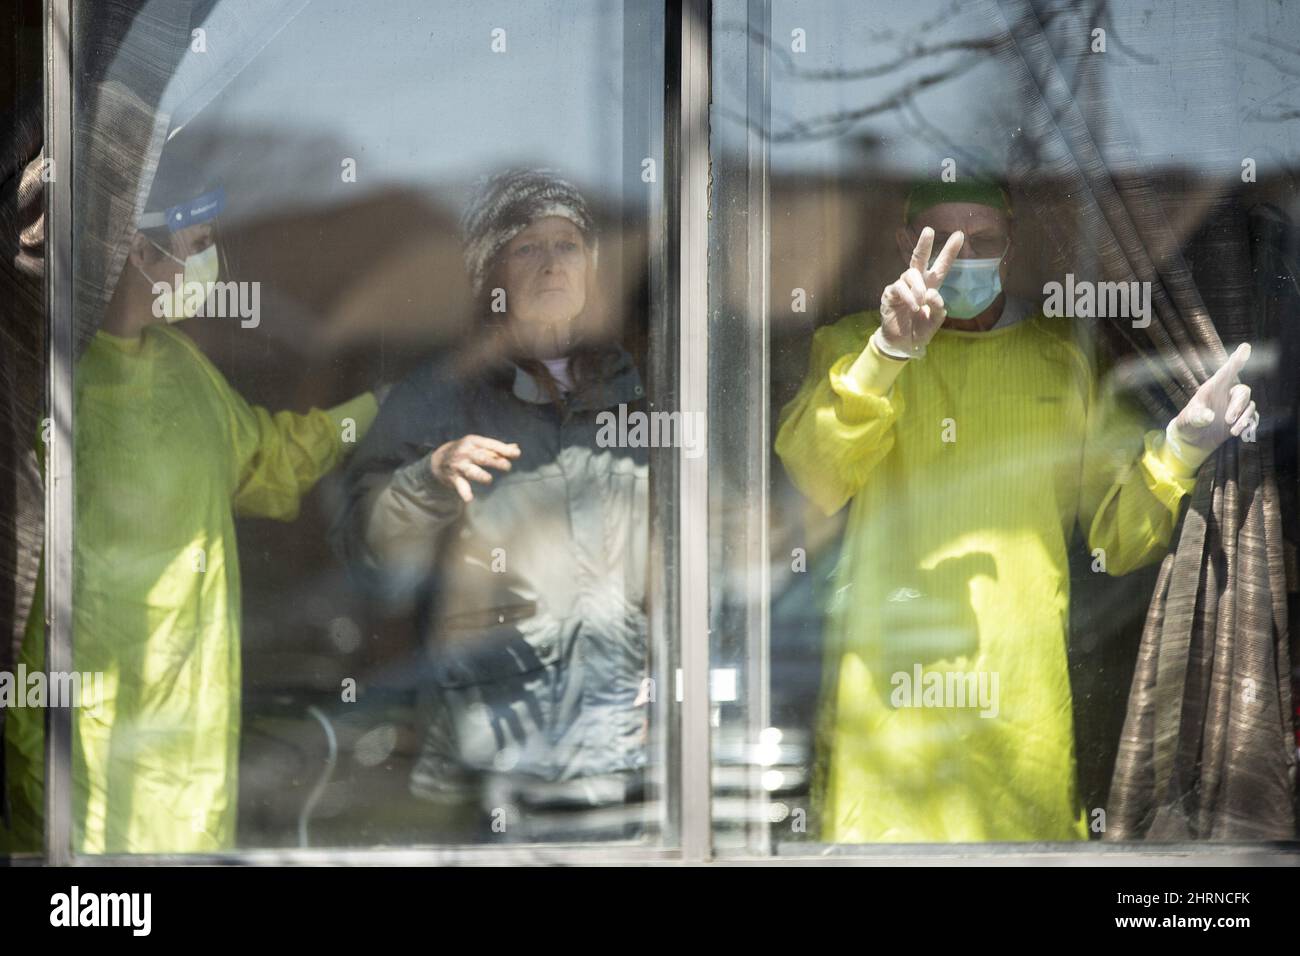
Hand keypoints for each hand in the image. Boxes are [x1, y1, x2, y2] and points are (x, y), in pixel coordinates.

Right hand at [429, 434, 520, 502]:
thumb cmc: (466, 451)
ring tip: (489, 480)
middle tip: (507, 467)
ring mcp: (460, 466)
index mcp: (474, 442)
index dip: (504, 450)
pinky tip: (469, 499)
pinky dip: (464, 492)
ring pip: (472, 471)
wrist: (439, 460)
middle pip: (483, 457)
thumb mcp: (479, 445)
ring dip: (482, 476)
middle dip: (496, 462)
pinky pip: (460, 485)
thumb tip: (516, 449)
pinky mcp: (454, 478)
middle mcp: (466, 452)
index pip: (490, 445)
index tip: (516, 455)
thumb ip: (497, 448)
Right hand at [877, 227, 964, 358]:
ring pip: (910, 274)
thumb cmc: (919, 331)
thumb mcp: (934, 322)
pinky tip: (914, 306)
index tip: (959, 234)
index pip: (941, 266)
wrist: (902, 344)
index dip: (949, 251)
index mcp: (930, 287)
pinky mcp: (890, 295)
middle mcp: (916, 283)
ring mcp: (901, 288)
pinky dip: (909, 297)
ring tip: (921, 302)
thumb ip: (938, 309)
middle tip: (928, 230)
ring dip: (918, 286)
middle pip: (919, 258)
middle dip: (924, 244)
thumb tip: (931, 294)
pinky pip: (899, 288)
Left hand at [1167, 343, 1256, 470]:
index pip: (1227, 372)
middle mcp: (1226, 394)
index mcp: (1212, 388)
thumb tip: (1209, 417)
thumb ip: (1197, 417)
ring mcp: (1234, 406)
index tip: (1245, 347)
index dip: (1237, 359)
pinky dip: (1250, 426)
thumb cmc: (1188, 424)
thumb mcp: (1188, 420)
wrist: (1192, 440)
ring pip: (1250, 406)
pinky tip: (1241, 435)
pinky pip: (1253, 418)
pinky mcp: (1240, 419)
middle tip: (1228, 420)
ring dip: (1244, 419)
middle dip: (1239, 406)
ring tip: (1232, 432)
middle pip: (1243, 391)